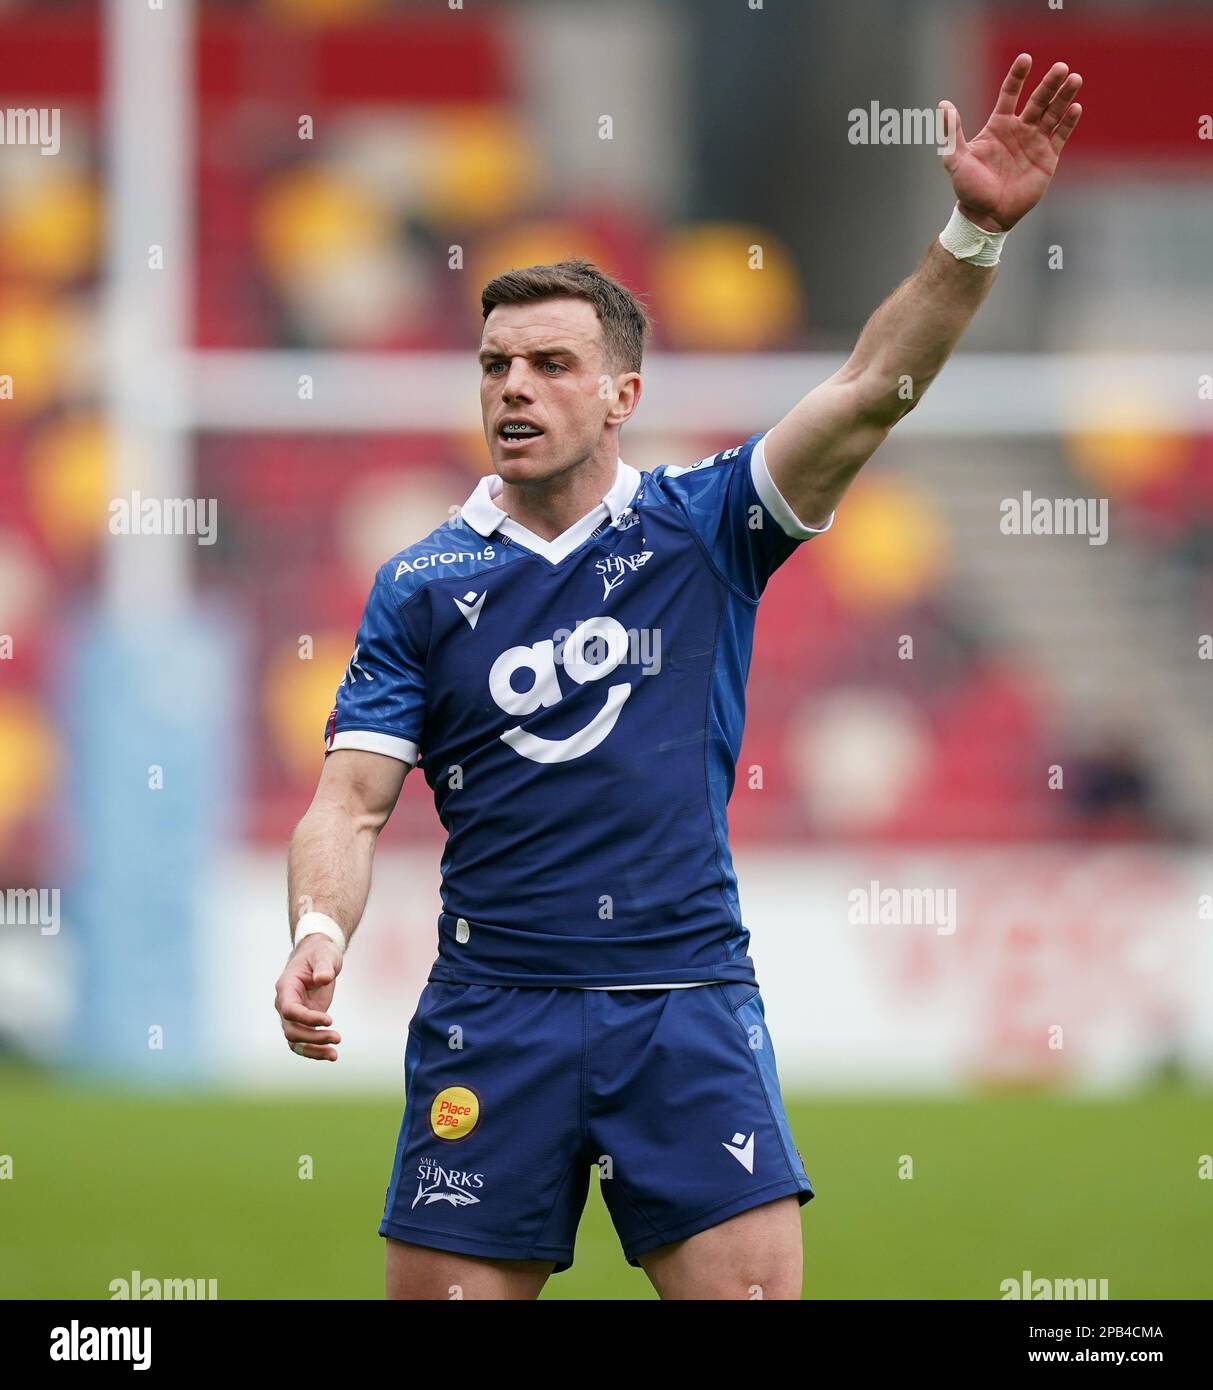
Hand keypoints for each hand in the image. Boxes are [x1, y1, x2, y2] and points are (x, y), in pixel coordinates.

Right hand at [275, 936, 343, 1060]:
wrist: (317, 957)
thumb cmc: (320, 953)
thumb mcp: (324, 954)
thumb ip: (323, 966)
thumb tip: (323, 979)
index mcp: (286, 987)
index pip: (289, 1010)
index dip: (307, 1018)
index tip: (329, 1020)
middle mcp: (285, 1004)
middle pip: (291, 1030)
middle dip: (313, 1037)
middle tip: (338, 1037)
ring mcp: (293, 1015)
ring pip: (295, 1041)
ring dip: (314, 1049)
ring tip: (334, 1055)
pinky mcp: (303, 1021)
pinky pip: (303, 1042)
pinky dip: (315, 1050)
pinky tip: (332, 1055)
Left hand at [939, 53, 1082, 232]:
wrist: (986, 215)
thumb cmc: (969, 189)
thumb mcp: (955, 160)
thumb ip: (951, 133)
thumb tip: (943, 104)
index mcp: (998, 125)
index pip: (1010, 93)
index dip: (1017, 76)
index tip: (1025, 59)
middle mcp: (1019, 129)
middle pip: (1038, 100)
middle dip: (1049, 83)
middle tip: (1061, 67)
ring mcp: (1035, 142)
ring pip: (1053, 113)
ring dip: (1064, 96)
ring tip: (1074, 79)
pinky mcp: (1047, 158)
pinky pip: (1061, 135)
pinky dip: (1068, 122)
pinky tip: (1075, 107)